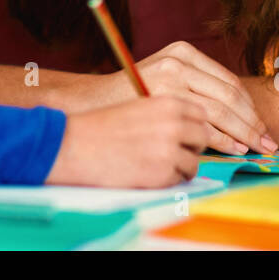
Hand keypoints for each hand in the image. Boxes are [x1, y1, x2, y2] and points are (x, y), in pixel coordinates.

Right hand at [45, 96, 207, 187]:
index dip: (198, 125)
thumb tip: (201, 128)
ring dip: (181, 164)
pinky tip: (148, 172)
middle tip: (176, 151)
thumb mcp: (140, 107)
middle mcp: (173, 122)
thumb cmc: (104, 126)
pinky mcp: (163, 173)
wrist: (75, 145)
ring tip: (157, 162)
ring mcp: (170, 148)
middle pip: (203, 136)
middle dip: (193, 145)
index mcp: (168, 101)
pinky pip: (180, 178)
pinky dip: (169, 178)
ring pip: (195, 160)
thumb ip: (169, 113)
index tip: (195, 134)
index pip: (202, 113)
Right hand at [90, 41, 276, 155]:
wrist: (90, 105)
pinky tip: (232, 150)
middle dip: (252, 123)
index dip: (249, 106)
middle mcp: (178, 65)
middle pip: (229, 97)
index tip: (261, 124)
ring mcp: (172, 86)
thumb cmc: (129, 96)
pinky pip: (204, 130)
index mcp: (181, 53)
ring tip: (254, 148)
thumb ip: (194, 83)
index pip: (228, 82)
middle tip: (267, 141)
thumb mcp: (162, 75)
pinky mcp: (165, 108)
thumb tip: (238, 108)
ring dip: (242, 134)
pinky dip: (223, 142)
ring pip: (221, 114)